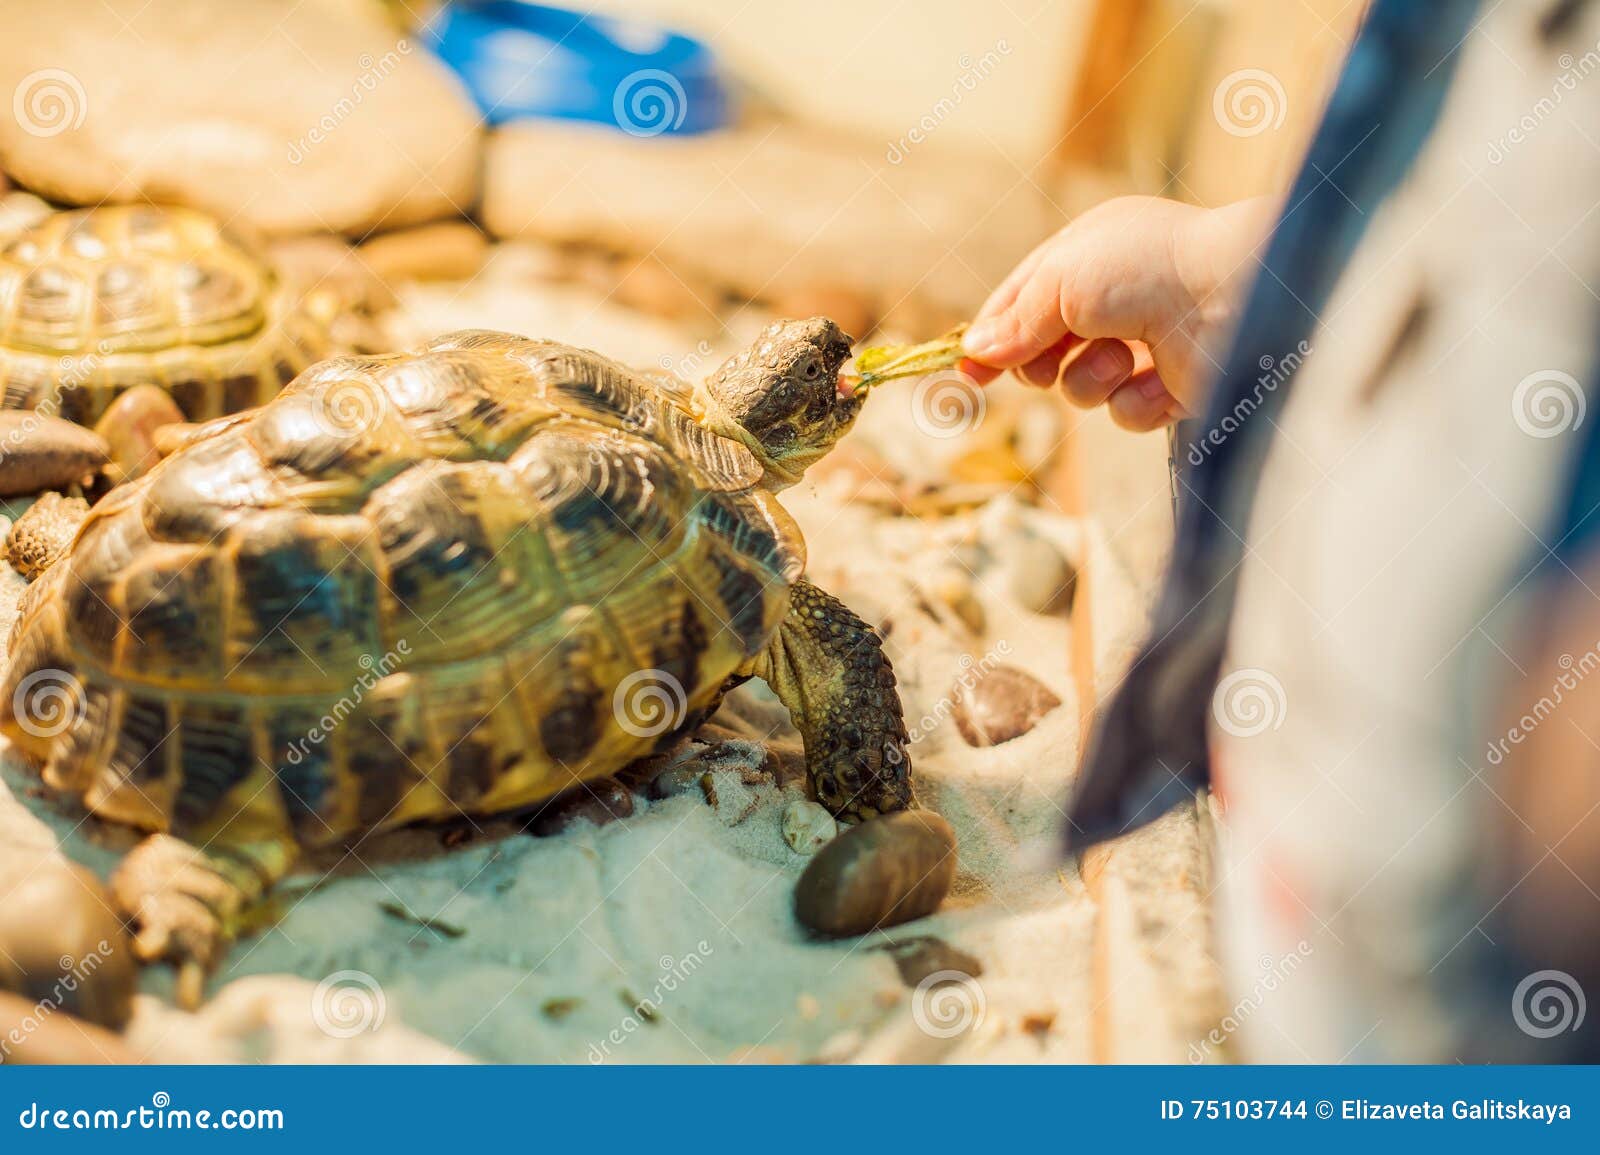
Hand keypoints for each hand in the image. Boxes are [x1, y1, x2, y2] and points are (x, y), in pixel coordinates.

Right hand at [960, 196, 1272, 430]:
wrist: (1236, 295)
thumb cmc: (1146, 268)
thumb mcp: (1061, 281)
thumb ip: (1016, 321)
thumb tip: (974, 353)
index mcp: (1092, 252)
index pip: (1024, 298)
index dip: (992, 337)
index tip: (965, 373)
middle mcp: (1119, 295)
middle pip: (1046, 349)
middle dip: (1039, 363)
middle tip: (1043, 366)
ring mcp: (1147, 343)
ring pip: (1082, 385)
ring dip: (1091, 379)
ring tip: (1120, 359)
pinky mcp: (1174, 387)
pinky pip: (1127, 411)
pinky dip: (1135, 401)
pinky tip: (1157, 382)